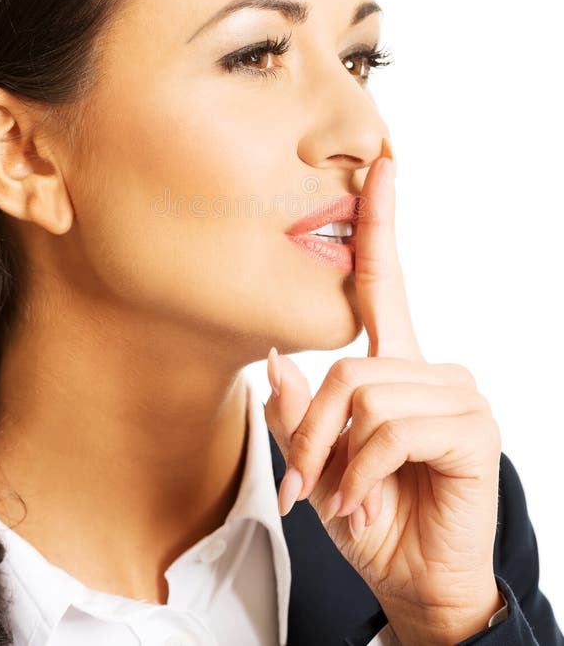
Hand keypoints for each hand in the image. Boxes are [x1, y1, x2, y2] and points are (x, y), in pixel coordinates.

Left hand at [265, 140, 503, 644]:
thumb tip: (275, 360)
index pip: (385, 279)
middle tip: (306, 484)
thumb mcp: (317, 464)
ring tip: (346, 495)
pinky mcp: (472, 428)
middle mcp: (430, 369)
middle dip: (311, 431)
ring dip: (337, 457)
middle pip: (348, 365)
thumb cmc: (370, 515)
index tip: (382, 166)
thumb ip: (295, 414)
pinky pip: (391, 429)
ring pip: (365, 395)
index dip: (380, 222)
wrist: (416, 579)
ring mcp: (456, 395)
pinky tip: (371, 499)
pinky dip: (364, 472)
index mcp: (395, 366)